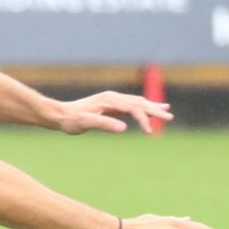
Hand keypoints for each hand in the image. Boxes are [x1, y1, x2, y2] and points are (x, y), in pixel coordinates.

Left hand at [56, 91, 172, 134]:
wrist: (59, 114)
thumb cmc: (71, 120)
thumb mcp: (85, 123)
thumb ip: (105, 124)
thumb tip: (124, 128)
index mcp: (109, 100)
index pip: (133, 108)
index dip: (143, 119)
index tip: (150, 131)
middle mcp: (113, 97)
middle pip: (139, 102)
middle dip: (155, 110)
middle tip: (169, 117)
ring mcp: (113, 100)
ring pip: (137, 102)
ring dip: (152, 107)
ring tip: (166, 111)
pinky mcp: (111, 105)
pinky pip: (131, 105)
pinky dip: (143, 108)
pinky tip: (150, 109)